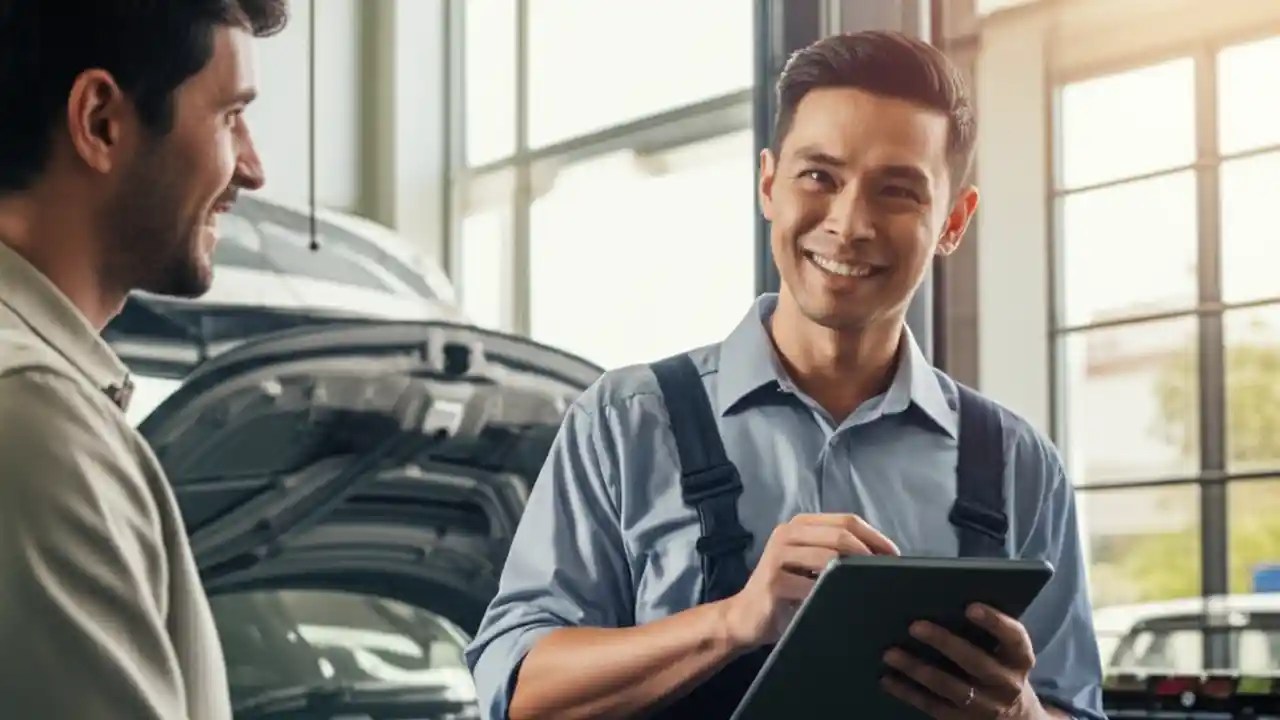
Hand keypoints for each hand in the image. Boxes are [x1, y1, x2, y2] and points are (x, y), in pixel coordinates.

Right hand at [720, 513, 898, 650]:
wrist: (745, 616)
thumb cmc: (786, 590)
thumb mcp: (808, 564)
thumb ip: (834, 552)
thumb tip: (882, 557)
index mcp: (799, 524)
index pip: (846, 520)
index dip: (875, 536)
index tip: (894, 556)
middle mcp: (787, 533)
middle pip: (840, 535)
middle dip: (869, 554)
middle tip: (886, 574)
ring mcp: (778, 556)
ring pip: (829, 557)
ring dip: (853, 573)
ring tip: (868, 588)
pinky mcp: (774, 582)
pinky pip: (812, 585)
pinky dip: (831, 594)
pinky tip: (842, 603)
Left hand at [881, 604, 1051, 719]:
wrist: (1015, 717)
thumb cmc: (999, 666)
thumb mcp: (1004, 652)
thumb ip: (985, 631)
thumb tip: (939, 598)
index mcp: (1020, 659)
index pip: (1014, 638)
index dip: (994, 622)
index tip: (970, 607)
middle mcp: (1007, 685)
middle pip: (975, 662)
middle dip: (944, 643)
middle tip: (914, 626)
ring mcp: (985, 706)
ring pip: (949, 687)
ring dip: (917, 669)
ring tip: (890, 653)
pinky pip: (932, 706)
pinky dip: (907, 692)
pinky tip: (888, 678)